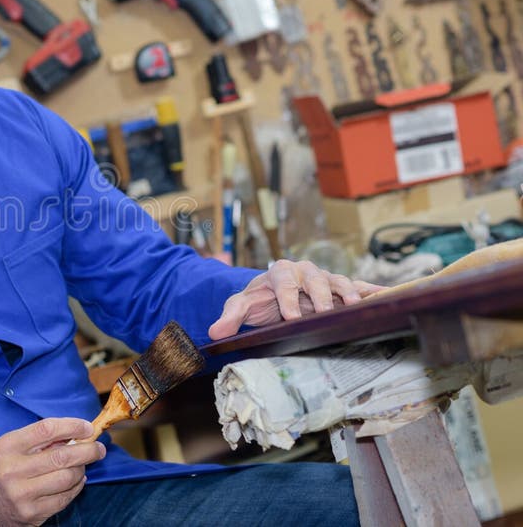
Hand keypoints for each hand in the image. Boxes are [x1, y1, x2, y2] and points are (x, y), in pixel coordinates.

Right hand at [0, 418, 105, 526]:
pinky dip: (77, 486)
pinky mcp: (32, 513)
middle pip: (61, 456)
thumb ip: (41, 439)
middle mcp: (12, 470)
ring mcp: (22, 494)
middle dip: (87, 450)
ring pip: (67, 477)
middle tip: (99, 448)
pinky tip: (77, 480)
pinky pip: (65, 497)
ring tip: (83, 465)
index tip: (88, 428)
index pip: (46, 429)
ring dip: (82, 469)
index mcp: (7, 446)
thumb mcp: (13, 448)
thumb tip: (78, 433)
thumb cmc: (5, 469)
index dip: (72, 426)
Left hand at [208, 259, 382, 339]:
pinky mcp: (341, 288)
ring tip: (356, 305)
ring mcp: (325, 279)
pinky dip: (373, 290)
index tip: (290, 317)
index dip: (287, 299)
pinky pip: (359, 287)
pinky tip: (389, 296)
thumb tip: (215, 332)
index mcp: (280, 272)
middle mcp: (305, 272)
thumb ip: (230, 316)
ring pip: (339, 281)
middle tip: (324, 313)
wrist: (273, 295)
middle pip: (314, 281)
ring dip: (348, 292)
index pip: (283, 284)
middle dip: (320, 296)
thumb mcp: (242, 306)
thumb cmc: (259, 300)